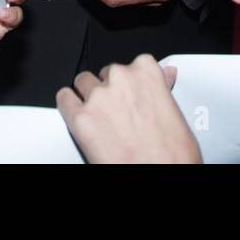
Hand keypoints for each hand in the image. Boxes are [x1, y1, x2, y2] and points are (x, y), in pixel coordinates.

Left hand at [56, 55, 200, 163]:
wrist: (160, 174)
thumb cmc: (173, 154)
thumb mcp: (176, 113)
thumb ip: (162, 88)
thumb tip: (166, 73)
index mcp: (146, 71)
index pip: (132, 64)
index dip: (129, 83)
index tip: (131, 94)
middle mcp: (120, 78)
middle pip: (105, 73)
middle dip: (109, 90)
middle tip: (117, 112)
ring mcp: (98, 97)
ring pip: (83, 82)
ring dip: (89, 96)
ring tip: (99, 117)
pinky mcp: (80, 118)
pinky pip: (64, 99)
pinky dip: (68, 105)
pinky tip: (77, 116)